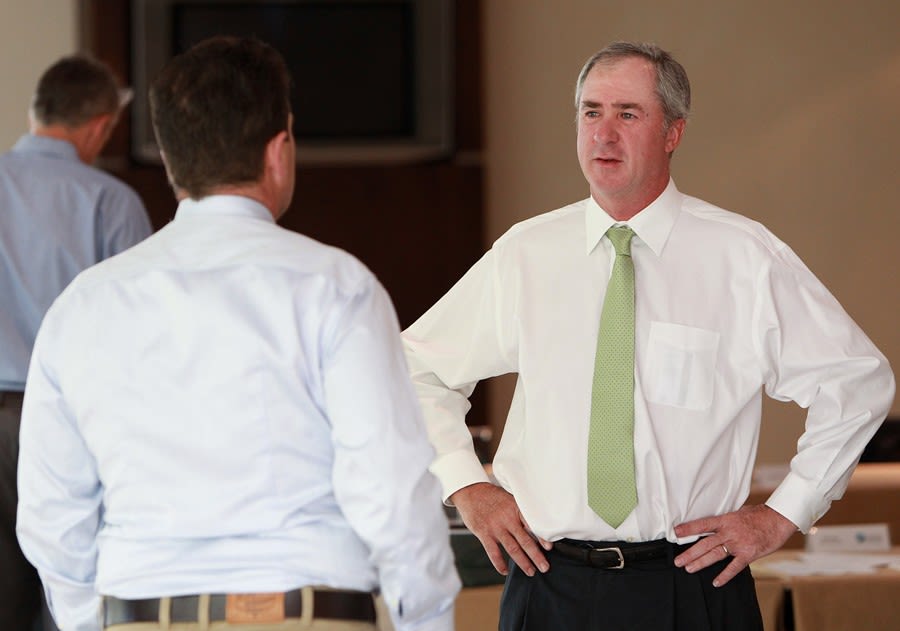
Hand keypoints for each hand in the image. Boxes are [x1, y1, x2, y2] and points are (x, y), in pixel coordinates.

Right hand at [450, 482, 550, 576]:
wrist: (471, 491)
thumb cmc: (492, 496)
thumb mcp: (509, 499)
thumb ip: (520, 512)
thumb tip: (535, 527)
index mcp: (515, 509)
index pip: (531, 525)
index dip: (541, 537)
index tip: (549, 548)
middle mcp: (507, 519)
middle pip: (525, 541)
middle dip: (536, 556)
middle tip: (545, 567)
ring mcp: (495, 528)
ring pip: (512, 549)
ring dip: (523, 562)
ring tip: (531, 571)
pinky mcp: (484, 534)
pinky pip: (493, 552)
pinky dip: (499, 563)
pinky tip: (505, 571)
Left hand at [673, 504, 796, 586]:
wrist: (779, 519)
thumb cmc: (759, 515)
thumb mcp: (739, 512)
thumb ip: (726, 520)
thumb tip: (715, 523)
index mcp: (725, 520)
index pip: (703, 524)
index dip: (688, 528)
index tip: (676, 532)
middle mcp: (729, 532)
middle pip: (705, 543)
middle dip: (690, 553)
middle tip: (678, 561)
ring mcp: (739, 543)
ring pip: (715, 554)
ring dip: (701, 562)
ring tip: (689, 568)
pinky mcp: (749, 554)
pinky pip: (734, 567)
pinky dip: (725, 575)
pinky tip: (716, 582)